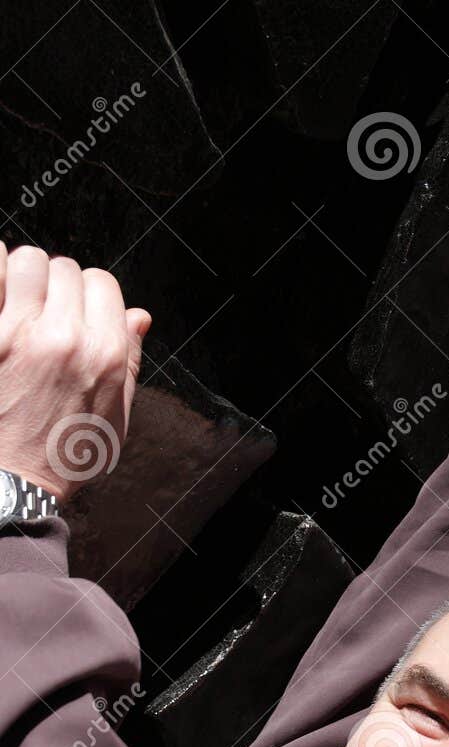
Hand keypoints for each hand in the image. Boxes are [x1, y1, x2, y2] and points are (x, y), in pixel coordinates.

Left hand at [0, 244, 150, 503]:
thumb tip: (138, 318)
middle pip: (65, 268)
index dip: (91, 294)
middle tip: (46, 310)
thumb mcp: (114, 416)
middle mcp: (65, 336)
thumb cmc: (63, 454)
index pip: (103, 283)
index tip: (79, 311)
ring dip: (23, 275)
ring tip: (18, 300)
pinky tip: (1, 289)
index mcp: (104, 353)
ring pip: (27, 261)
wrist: (12, 484)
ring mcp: (17, 332)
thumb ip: (129, 362)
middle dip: (57, 285)